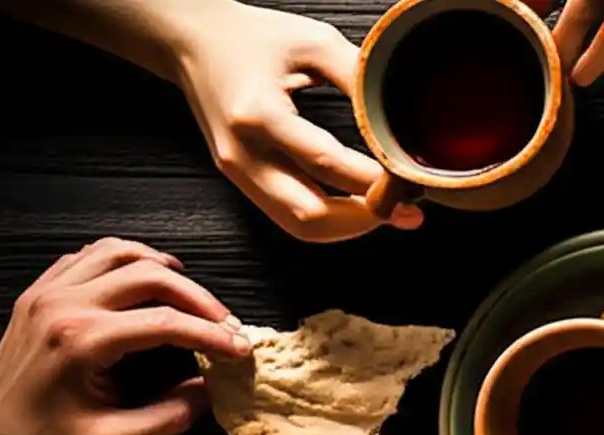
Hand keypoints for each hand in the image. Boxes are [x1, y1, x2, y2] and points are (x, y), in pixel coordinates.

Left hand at [0, 238, 247, 434]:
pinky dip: (121, 261)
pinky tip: (140, 282)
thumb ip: (172, 414)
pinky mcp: (35, 297)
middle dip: (198, 297)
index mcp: (82, 341)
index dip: (213, 334)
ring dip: (160, 266)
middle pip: (149, 275)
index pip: (167, 323)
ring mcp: (45, 295)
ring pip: (117, 252)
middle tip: (225, 323)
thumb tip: (212, 389)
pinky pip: (85, 257)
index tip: (240, 349)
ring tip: (189, 292)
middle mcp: (63, 306)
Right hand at [174, 1, 420, 240]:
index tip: (410, 178)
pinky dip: (328, 220)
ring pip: (299, 226)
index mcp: (258, 115)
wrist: (193, 40)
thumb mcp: (313, 43)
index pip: (327, 165)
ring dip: (348, 226)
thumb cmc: (251, 37)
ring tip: (388, 211)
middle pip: (310, 215)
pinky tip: (357, 206)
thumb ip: (359, 78)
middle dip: (366, 218)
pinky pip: (288, 216)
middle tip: (407, 209)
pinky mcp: (241, 179)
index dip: (375, 181)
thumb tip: (401, 118)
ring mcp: (238, 172)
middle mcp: (243, 154)